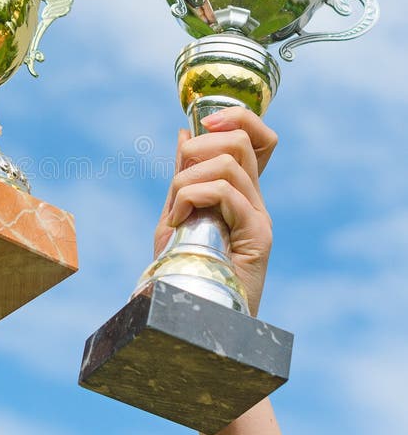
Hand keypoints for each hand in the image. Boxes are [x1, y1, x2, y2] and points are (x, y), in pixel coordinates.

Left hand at [153, 107, 277, 315]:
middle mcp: (256, 200)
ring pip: (230, 162)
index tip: (205, 124)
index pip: (259, 137)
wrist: (192, 317)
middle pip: (241, 140)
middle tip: (177, 184)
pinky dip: (192, 197)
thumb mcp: (176, 214)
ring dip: (189, 179)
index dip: (236, 117)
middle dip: (198, 148)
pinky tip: (179, 222)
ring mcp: (259, 217)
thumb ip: (184, 176)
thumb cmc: (182, 272)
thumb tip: (184, 132)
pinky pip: (226, 192)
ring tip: (175, 212)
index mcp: (240, 192)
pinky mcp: (258, 236)